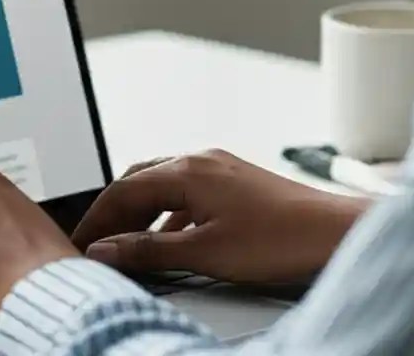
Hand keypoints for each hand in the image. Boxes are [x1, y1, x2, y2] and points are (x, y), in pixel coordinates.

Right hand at [72, 149, 367, 282]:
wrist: (335, 234)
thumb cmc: (281, 239)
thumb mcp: (204, 252)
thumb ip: (148, 250)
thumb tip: (106, 250)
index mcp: (188, 170)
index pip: (122, 190)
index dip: (95, 219)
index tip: (78, 243)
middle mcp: (202, 161)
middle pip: (139, 182)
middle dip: (113, 213)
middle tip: (95, 243)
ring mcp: (222, 170)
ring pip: (163, 188)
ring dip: (140, 216)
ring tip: (125, 246)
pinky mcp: (238, 185)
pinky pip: (187, 195)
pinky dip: (167, 217)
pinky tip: (169, 242)